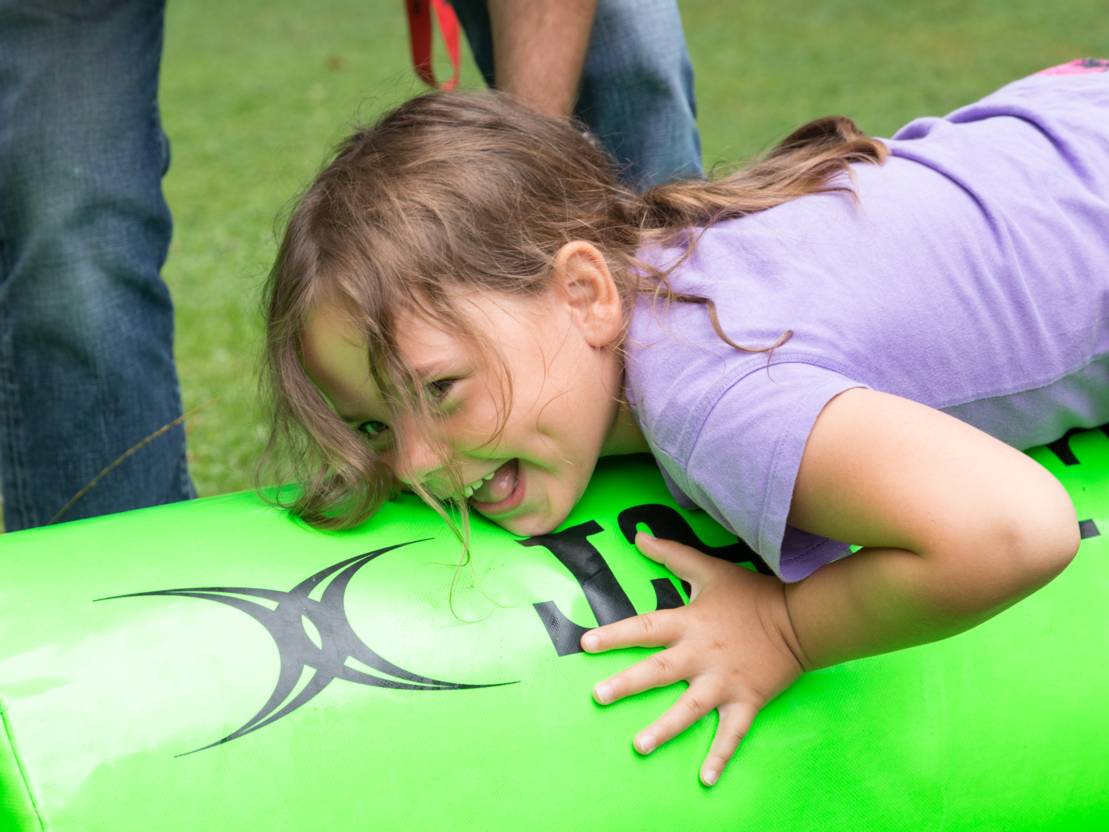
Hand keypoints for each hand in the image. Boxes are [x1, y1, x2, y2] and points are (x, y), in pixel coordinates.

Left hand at [581, 532, 807, 786]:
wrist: (800, 618)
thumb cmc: (751, 593)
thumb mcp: (710, 568)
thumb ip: (672, 554)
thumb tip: (637, 535)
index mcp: (689, 624)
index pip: (645, 627)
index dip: (615, 634)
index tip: (586, 644)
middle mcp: (701, 655)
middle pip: (659, 671)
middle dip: (628, 684)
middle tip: (598, 696)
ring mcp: (724, 682)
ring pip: (690, 708)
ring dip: (665, 728)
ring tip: (639, 745)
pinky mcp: (746, 701)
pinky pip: (731, 733)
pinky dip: (720, 756)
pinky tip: (705, 779)